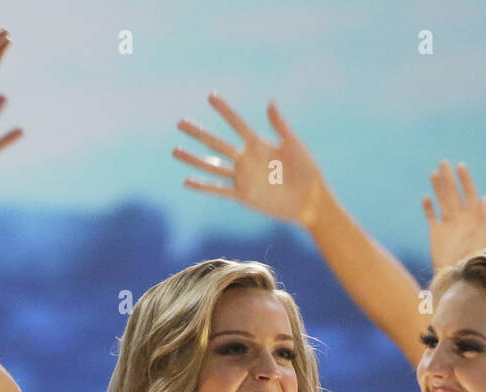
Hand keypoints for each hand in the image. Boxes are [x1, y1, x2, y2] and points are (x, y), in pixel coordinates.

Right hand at [174, 95, 325, 227]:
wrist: (310, 200)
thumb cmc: (307, 170)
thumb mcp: (294, 145)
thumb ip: (280, 125)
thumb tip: (270, 102)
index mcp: (259, 144)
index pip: (237, 124)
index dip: (225, 110)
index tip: (210, 96)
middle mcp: (246, 159)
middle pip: (217, 143)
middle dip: (199, 133)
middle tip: (180, 122)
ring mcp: (243, 177)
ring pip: (212, 166)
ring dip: (194, 159)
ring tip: (174, 150)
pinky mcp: (243, 195)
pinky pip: (219, 190)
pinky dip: (203, 186)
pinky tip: (186, 181)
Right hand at [422, 161, 485, 270]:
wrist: (458, 275)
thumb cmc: (473, 259)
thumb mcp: (482, 238)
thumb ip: (483, 219)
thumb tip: (484, 198)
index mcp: (473, 217)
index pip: (469, 194)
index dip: (466, 180)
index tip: (460, 165)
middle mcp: (460, 218)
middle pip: (454, 194)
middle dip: (449, 178)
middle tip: (443, 162)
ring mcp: (448, 225)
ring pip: (442, 201)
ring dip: (438, 188)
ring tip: (433, 173)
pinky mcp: (436, 233)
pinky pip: (431, 217)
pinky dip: (428, 208)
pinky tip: (425, 198)